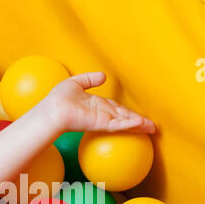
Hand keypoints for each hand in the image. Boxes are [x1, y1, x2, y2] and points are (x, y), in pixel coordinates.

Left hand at [38, 72, 156, 134]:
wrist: (51, 109)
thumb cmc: (58, 99)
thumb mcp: (76, 83)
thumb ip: (89, 79)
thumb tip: (103, 76)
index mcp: (97, 105)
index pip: (117, 109)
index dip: (129, 112)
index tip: (139, 116)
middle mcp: (101, 113)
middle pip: (124, 117)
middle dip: (139, 121)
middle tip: (153, 126)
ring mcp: (101, 119)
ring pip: (124, 122)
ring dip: (139, 124)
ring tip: (152, 128)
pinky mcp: (99, 123)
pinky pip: (116, 124)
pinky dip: (128, 124)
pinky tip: (139, 124)